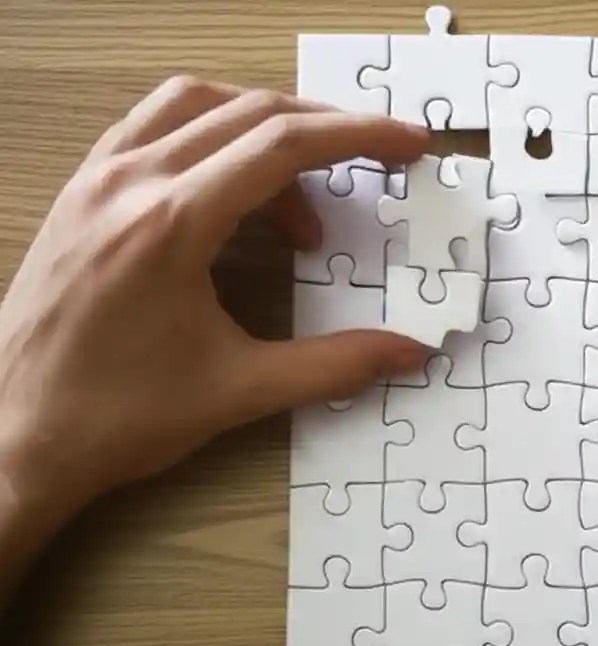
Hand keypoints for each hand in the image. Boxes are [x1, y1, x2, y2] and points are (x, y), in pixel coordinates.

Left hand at [0, 77, 429, 528]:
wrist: (13, 437)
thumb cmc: (114, 418)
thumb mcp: (239, 391)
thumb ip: (334, 365)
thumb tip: (407, 353)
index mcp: (170, 224)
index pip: (284, 146)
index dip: (360, 136)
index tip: (407, 143)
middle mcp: (129, 184)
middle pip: (250, 112)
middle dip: (328, 128)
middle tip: (379, 159)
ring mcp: (96, 182)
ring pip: (198, 104)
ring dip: (265, 126)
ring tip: (302, 194)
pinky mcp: (80, 194)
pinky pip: (153, 127)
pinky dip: (210, 134)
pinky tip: (233, 188)